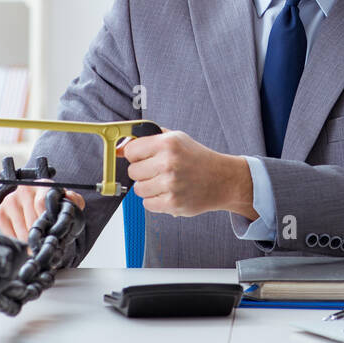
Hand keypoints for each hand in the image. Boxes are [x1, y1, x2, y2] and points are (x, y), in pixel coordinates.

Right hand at [0, 184, 85, 245]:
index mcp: (43, 185)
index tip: (52, 233)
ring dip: (29, 242)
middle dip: (40, 236)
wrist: (35, 208)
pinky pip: (7, 234)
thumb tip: (68, 197)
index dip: (47, 221)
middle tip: (45, 243)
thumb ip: (73, 200)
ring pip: (20, 231)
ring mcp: (9, 201)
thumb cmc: (53, 208)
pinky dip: (16, 242)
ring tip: (36, 244)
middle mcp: (24, 190)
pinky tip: (23, 241)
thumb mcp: (67, 204)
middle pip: (31, 220)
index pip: (42, 203)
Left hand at [118, 127, 255, 218]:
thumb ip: (148, 139)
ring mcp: (170, 184)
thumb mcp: (177, 139)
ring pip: (138, 189)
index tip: (142, 157)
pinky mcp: (172, 203)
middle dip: (142, 172)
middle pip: (132, 171)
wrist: (223, 179)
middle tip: (158, 171)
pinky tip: (169, 193)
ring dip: (148, 187)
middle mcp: (169, 163)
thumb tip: (120, 148)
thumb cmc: (197, 159)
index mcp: (168, 144)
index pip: (131, 151)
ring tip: (165, 182)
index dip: (135, 155)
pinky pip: (147, 204)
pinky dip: (155, 200)